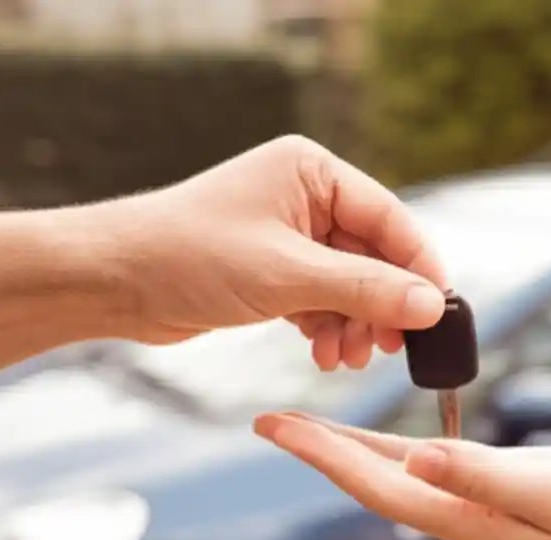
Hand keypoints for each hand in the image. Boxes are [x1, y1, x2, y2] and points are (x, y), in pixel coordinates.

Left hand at [98, 135, 448, 368]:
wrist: (111, 281)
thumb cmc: (189, 256)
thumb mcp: (287, 276)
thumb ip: (365, 289)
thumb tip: (431, 305)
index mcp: (313, 171)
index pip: (390, 218)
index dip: (418, 267)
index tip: (438, 313)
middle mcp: (306, 196)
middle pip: (374, 256)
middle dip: (381, 305)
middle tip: (389, 348)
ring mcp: (290, 234)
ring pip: (350, 284)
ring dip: (354, 323)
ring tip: (346, 358)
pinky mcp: (273, 269)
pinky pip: (323, 299)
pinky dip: (328, 327)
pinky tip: (323, 353)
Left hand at [252, 412, 550, 539]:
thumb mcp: (547, 486)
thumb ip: (481, 474)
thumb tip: (414, 459)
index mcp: (465, 521)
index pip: (375, 485)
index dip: (323, 455)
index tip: (274, 426)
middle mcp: (460, 520)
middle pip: (372, 483)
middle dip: (320, 452)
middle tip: (268, 421)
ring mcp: (476, 511)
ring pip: (395, 477)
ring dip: (349, 452)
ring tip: (308, 428)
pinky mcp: (494, 495)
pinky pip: (429, 470)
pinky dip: (395, 453)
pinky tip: (382, 442)